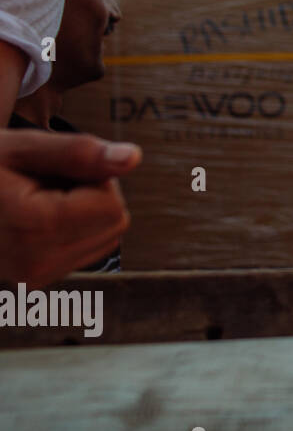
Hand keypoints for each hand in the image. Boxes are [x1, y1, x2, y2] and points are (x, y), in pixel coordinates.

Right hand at [0, 129, 140, 287]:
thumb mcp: (21, 147)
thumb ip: (79, 153)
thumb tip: (133, 158)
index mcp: (31, 229)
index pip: (111, 205)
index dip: (93, 177)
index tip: (54, 170)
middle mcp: (33, 264)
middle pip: (115, 223)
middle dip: (91, 194)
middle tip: (42, 183)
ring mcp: (34, 279)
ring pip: (106, 237)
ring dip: (83, 211)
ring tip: (35, 198)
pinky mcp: (36, 283)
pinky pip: (88, 250)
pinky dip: (73, 228)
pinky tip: (36, 216)